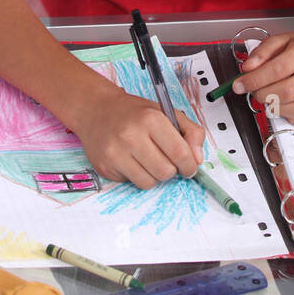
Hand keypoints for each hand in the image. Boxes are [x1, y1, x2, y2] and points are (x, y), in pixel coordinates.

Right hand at [70, 85, 204, 188]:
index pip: (180, 153)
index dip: (189, 165)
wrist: (96, 110)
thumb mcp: (166, 112)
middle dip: (170, 169)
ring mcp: (115, 153)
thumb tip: (197, 159)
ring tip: (147, 160)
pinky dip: (136, 176)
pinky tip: (130, 160)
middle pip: (165, 172)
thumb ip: (190, 132)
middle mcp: (131, 135)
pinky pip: (131, 183)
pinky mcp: (104, 167)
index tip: (189, 167)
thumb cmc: (133, 113)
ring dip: (153, 175)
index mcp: (151, 119)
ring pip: (149, 183)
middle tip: (165, 160)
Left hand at [231, 28, 293, 130]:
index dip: (254, 80)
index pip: (277, 70)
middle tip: (255, 91)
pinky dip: (292, 119)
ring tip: (269, 97)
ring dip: (275, 108)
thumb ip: (261, 52)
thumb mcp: (280, 40)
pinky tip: (286, 106)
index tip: (239, 85)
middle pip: (287, 92)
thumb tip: (247, 68)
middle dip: (263, 95)